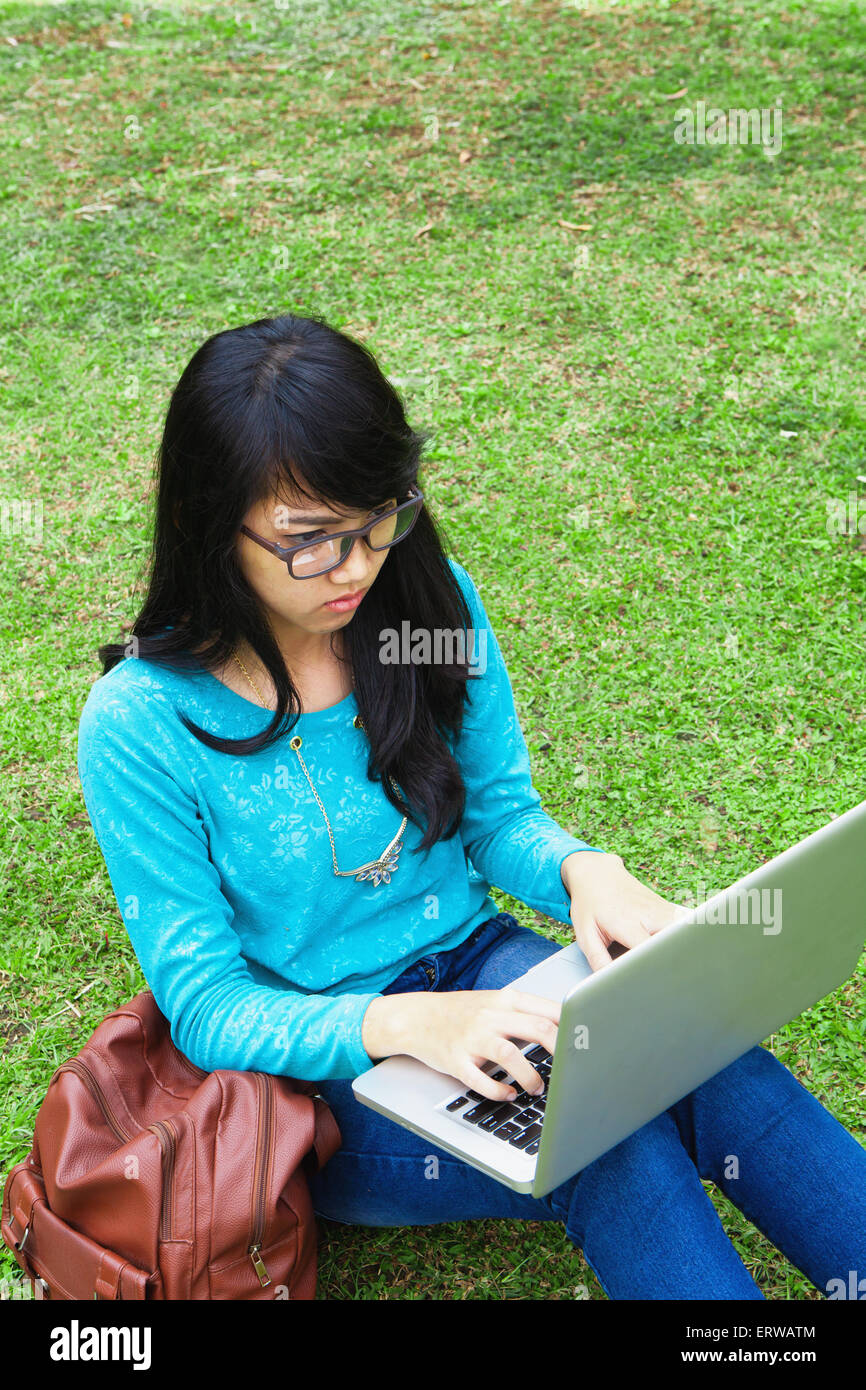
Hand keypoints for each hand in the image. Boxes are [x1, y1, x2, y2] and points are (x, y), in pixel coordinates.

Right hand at [367, 988, 560, 1102]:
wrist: (416, 1017)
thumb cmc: (462, 1012)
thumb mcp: (495, 1003)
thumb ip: (527, 1013)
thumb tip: (567, 1030)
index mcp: (506, 1000)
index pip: (550, 1010)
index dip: (574, 1029)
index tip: (588, 1046)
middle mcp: (491, 1016)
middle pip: (538, 1028)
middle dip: (561, 1052)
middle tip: (572, 1071)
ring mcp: (472, 1038)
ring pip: (510, 1054)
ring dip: (530, 1076)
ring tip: (538, 1088)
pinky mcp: (456, 1059)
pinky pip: (480, 1079)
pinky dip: (498, 1090)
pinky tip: (508, 1094)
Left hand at [561, 850, 687, 971]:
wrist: (598, 874)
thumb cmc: (590, 904)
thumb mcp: (586, 933)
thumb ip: (599, 959)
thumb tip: (610, 982)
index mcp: (628, 922)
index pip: (650, 951)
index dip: (654, 970)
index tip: (654, 983)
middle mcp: (651, 914)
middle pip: (676, 942)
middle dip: (677, 960)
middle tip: (673, 978)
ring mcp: (664, 909)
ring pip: (687, 934)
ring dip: (684, 949)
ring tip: (679, 963)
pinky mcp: (671, 908)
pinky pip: (686, 927)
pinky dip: (685, 939)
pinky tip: (679, 947)